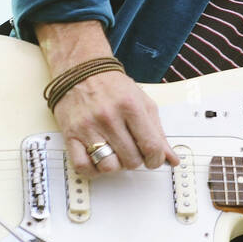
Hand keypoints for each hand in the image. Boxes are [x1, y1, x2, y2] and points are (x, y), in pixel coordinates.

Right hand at [54, 69, 179, 175]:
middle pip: (131, 159)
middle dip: (136, 161)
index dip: (156, 159)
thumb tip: (171, 158)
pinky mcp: (71, 135)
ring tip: (116, 155)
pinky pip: (83, 166)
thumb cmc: (113, 87)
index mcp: (130, 106)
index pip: (151, 146)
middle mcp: (109, 117)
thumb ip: (158, 132)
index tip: (154, 159)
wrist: (81, 71)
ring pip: (109, 166)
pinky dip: (93, 170)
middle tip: (133, 152)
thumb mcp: (142, 102)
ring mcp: (88, 127)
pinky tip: (98, 161)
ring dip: (116, 166)